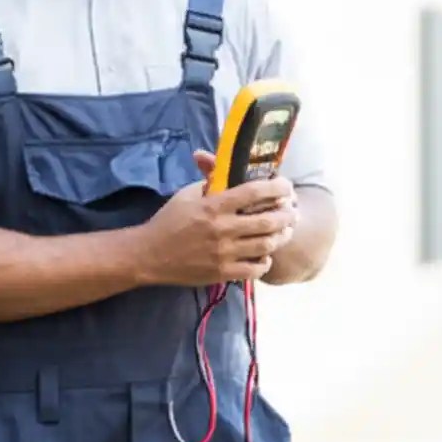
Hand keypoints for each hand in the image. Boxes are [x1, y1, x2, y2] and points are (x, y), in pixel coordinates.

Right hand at [137, 151, 297, 285]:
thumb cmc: (168, 221)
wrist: (149, 255)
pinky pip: (256, 269)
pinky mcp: (223, 273)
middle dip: (287, 214)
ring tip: (284, 231)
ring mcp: (224, 253)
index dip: (277, 187)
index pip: (254, 192)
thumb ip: (210, 182)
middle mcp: (222, 229)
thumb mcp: (186, 195)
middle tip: (292, 211)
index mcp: (213, 206)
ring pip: (267, 245)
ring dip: (281, 236)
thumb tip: (228, 168)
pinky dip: (265, 261)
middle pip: (269, 221)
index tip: (286, 186)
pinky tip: (264, 254)